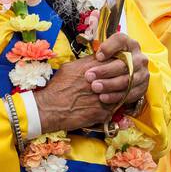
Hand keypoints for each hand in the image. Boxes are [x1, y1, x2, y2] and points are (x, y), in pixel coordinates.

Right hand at [33, 34, 147, 132]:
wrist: (49, 109)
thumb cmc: (57, 88)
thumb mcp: (69, 68)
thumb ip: (86, 63)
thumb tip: (97, 58)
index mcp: (92, 68)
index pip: (114, 61)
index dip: (117, 65)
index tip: (116, 68)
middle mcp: (99, 82)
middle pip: (120, 77)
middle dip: (121, 79)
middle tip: (117, 82)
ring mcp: (102, 98)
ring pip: (120, 93)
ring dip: (117, 94)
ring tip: (110, 96)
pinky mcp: (102, 113)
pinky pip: (114, 109)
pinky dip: (110, 108)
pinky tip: (102, 107)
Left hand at [86, 32, 149, 110]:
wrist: (126, 74)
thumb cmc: (111, 61)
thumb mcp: (106, 52)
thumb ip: (102, 51)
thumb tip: (99, 56)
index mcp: (130, 45)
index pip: (121, 40)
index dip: (109, 48)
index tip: (97, 56)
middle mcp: (139, 58)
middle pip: (123, 64)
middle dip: (105, 71)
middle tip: (89, 76)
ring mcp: (143, 73)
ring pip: (127, 80)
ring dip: (109, 85)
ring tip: (95, 87)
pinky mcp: (142, 88)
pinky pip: (130, 94)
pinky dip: (115, 96)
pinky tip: (103, 97)